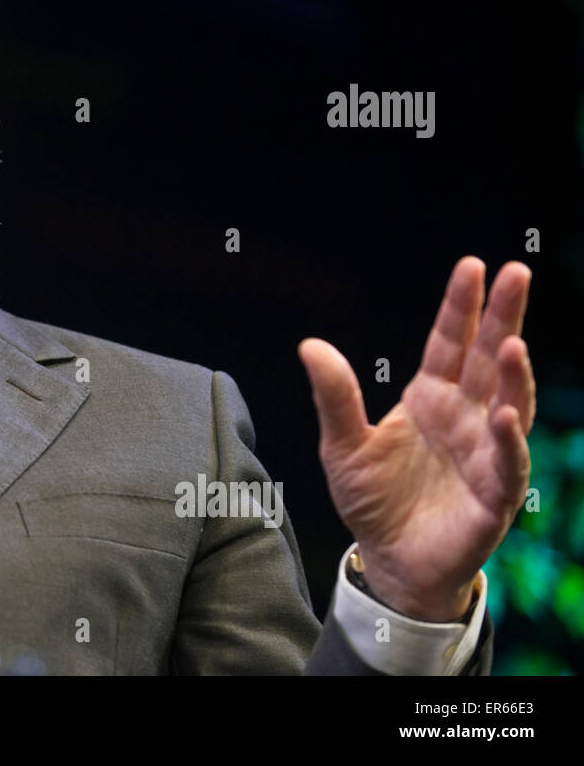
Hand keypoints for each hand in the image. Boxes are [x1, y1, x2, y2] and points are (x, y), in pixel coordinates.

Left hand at [298, 257, 533, 621]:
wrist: (389, 560)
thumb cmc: (372, 499)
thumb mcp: (341, 444)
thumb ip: (334, 396)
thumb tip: (310, 344)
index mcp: (431, 398)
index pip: (449, 342)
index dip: (461, 306)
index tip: (473, 265)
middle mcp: (466, 417)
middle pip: (488, 359)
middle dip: (504, 316)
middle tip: (517, 271)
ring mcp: (485, 453)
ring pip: (508, 404)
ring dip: (513, 374)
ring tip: (511, 341)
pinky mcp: (495, 495)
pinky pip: (507, 463)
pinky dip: (508, 441)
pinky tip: (504, 417)